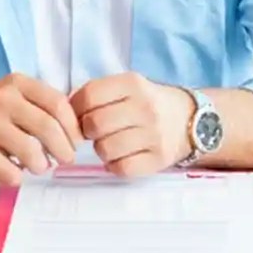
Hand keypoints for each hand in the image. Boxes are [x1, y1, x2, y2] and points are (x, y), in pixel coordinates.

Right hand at [0, 73, 82, 185]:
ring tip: (39, 166)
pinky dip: (17, 176)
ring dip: (41, 165)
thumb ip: (42, 105)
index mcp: (17, 83)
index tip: (77, 141)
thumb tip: (76, 132)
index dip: (72, 126)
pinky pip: (9, 172)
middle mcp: (2, 99)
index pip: (57, 103)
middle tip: (66, 159)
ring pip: (31, 152)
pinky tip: (14, 171)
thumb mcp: (14, 95)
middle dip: (64, 149)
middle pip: (48, 128)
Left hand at [69, 72, 195, 176]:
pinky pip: (121, 168)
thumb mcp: (126, 86)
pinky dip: (114, 165)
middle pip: (94, 124)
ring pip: (105, 149)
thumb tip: (63, 111)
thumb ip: (96, 94)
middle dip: (87, 131)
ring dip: (100, 148)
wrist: (189, 119)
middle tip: (94, 132)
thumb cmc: (147, 103)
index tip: (79, 115)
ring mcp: (154, 135)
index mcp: (133, 84)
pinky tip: (121, 156)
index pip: (89, 96)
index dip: (75, 109)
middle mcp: (145, 107)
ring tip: (111, 142)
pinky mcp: (158, 159)